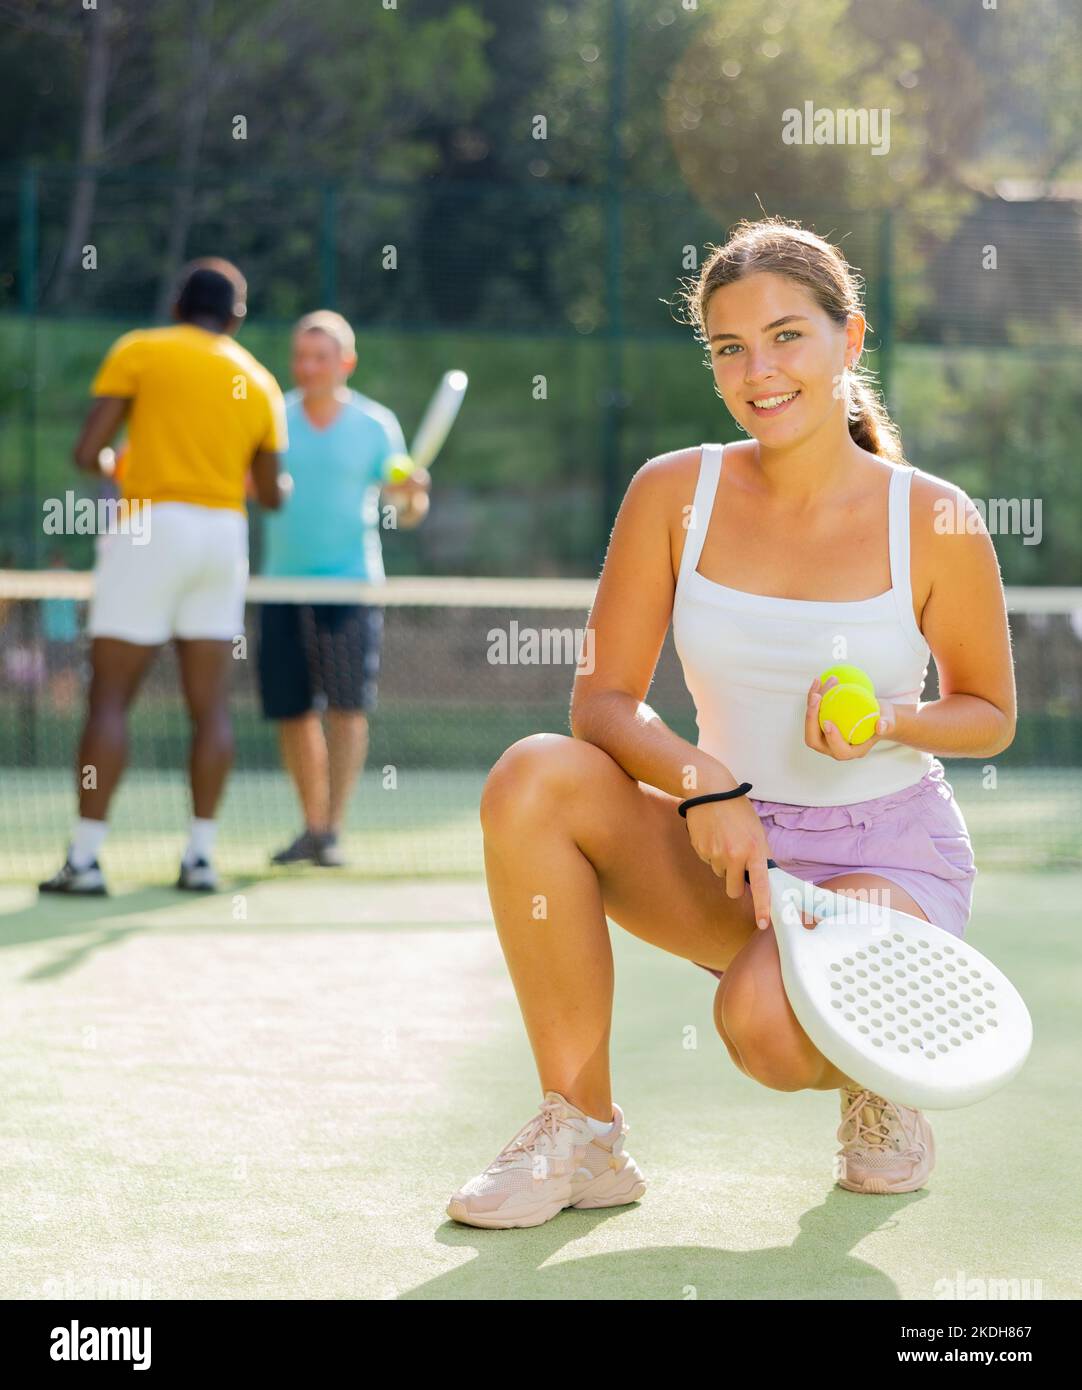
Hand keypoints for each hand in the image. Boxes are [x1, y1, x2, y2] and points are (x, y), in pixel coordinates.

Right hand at [683, 792, 773, 931]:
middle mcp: (735, 855)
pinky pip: (708, 862)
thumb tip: (762, 877)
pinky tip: (712, 836)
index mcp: (754, 849)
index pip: (761, 885)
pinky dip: (711, 854)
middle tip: (735, 863)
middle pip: (734, 888)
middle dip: (735, 882)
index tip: (763, 922)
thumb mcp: (756, 831)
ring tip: (723, 839)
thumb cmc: (737, 810)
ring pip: (720, 874)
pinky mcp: (700, 850)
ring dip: (722, 864)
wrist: (710, 791)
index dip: (762, 906)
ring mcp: (715, 854)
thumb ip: (760, 855)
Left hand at [805, 675, 897, 760]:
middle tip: (817, 697)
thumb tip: (881, 726)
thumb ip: (886, 724)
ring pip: (810, 722)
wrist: (878, 715)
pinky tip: (819, 680)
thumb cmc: (885, 719)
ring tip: (819, 683)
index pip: (838, 750)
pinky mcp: (820, 723)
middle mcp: (833, 746)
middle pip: (814, 739)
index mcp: (850, 751)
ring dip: (811, 703)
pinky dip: (814, 696)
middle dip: (811, 720)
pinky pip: (813, 711)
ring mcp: (824, 736)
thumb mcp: (889, 720)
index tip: (829, 722)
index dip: (832, 739)